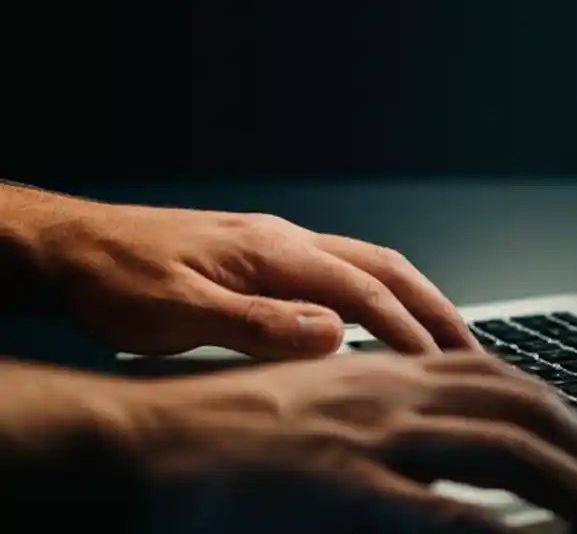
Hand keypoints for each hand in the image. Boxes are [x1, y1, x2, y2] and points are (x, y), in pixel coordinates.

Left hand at [28, 195, 478, 357]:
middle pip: (385, 268)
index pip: (363, 290)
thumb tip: (333, 335)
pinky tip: (380, 326)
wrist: (71, 246)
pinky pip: (342, 274)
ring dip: (414, 301)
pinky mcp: (264, 259)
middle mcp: (286, 241)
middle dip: (435, 309)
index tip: (443, 366)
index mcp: (273, 251)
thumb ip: (258, 324)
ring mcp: (277, 246)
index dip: (409, 329)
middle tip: (474, 351)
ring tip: (445, 340)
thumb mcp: (177, 311)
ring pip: (369, 266)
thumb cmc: (114, 278)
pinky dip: (380, 299)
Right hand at [121, 351, 576, 531]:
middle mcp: (393, 394)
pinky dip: (501, 530)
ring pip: (504, 449)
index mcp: (386, 372)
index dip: (559, 407)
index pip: (500, 375)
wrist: (146, 442)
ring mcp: (374, 442)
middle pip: (521, 407)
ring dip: (571, 483)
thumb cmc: (227, 428)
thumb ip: (392, 419)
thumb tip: (450, 446)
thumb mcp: (324, 405)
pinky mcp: (348, 494)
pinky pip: (447, 514)